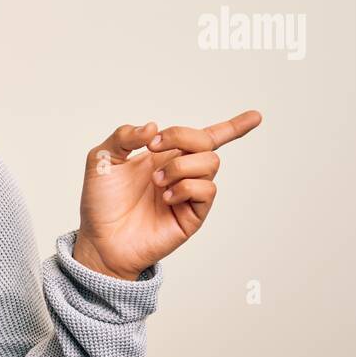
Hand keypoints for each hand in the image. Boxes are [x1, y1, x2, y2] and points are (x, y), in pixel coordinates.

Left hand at [71, 111, 262, 279]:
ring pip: (210, 163)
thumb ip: (124, 135)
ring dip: (180, 165)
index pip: (204, 138)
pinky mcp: (193, 215)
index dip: (233, 127)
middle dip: (181, 136)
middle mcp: (180, 172)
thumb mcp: (102, 159)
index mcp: (163, 156)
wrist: (99, 240)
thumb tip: (153, 126)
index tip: (256, 117)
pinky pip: (207, 190)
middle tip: (153, 147)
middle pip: (207, 142)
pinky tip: (166, 197)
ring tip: (156, 182)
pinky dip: (186, 187)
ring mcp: (188, 194)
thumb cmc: (100, 202)